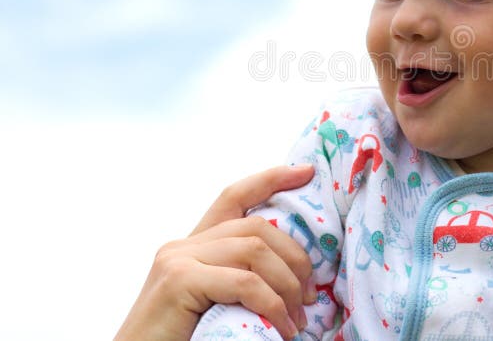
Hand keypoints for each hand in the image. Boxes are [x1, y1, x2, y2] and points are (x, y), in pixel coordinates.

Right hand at [114, 164, 315, 340]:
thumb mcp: (217, 303)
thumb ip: (241, 280)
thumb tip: (297, 277)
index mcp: (193, 247)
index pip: (235, 196)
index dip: (272, 179)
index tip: (307, 172)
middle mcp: (182, 245)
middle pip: (256, 227)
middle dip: (295, 258)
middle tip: (310, 297)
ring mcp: (177, 260)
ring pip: (255, 251)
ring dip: (288, 287)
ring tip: (296, 320)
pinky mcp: (178, 281)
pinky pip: (243, 283)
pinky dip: (271, 305)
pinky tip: (280, 328)